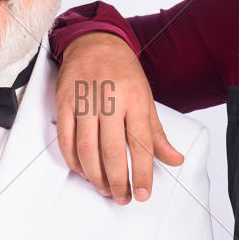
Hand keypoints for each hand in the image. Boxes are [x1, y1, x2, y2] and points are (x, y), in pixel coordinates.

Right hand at [55, 32, 183, 203]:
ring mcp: (84, 101)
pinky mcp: (64, 102)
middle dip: (118, 181)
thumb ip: (157, 133)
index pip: (141, 143)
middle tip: (122, 197)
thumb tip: (174, 158)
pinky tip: (83, 171)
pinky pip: (66, 140)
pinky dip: (73, 161)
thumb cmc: (123, 71)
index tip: (142, 193)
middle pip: (112, 150)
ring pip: (87, 149)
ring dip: (95, 176)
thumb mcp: (146, 98)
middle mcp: (110, 100)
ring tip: (104, 189)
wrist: (95, 42)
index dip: (142, 173)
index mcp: (135, 99)